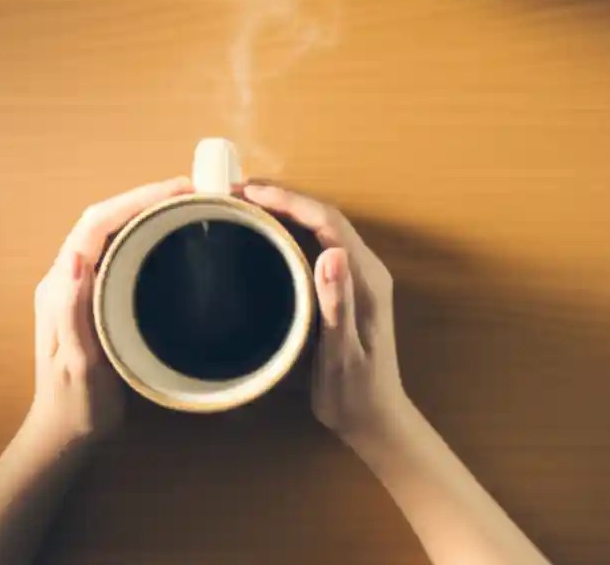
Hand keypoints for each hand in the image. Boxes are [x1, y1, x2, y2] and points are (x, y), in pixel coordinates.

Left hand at [27, 176, 193, 446]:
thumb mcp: (77, 363)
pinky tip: (170, 236)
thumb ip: (71, 311)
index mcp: (61, 286)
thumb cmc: (75, 403)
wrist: (65, 431)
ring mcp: (77, 285)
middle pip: (103, 219)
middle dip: (144, 196)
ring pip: (111, 231)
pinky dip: (144, 232)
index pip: (95, 225)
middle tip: (192, 191)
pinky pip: (117, 250)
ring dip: (145, 210)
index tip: (179, 189)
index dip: (136, 199)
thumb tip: (76, 257)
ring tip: (187, 204)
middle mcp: (66, 278)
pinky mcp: (92, 296)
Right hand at [243, 184, 410, 447]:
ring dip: (285, 209)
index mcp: (368, 279)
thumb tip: (331, 252)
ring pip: (319, 228)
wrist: (374, 418)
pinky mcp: (343, 287)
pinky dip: (289, 230)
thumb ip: (338, 304)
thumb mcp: (343, 353)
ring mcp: (355, 277)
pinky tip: (264, 232)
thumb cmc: (357, 392)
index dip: (291, 200)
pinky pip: (316, 245)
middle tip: (235, 191)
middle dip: (283, 197)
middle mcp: (364, 270)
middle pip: (324, 217)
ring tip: (242, 202)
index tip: (250, 192)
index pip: (329, 223)